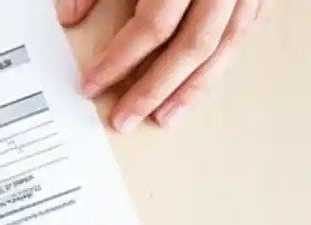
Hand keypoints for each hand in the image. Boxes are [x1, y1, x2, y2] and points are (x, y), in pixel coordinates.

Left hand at [59, 0, 267, 131]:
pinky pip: (246, 29)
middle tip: (123, 117)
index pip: (152, 25)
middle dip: (153, 88)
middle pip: (191, 45)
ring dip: (193, 87)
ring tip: (164, 116)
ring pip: (225, 44)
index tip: (92, 84)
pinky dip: (223, 59)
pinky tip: (201, 80)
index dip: (119, 60)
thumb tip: (69, 15)